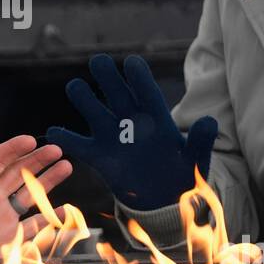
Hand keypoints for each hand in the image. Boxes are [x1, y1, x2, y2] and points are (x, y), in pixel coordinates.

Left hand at [0, 135, 71, 263]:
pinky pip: (33, 227)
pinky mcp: (8, 242)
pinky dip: (49, 218)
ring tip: (66, 166)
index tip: (29, 140)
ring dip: (47, 181)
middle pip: (18, 173)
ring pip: (29, 195)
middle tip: (56, 149)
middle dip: (37, 160)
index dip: (13, 149)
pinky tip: (62, 209)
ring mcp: (1, 221)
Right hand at [46, 54, 217, 210]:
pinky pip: (79, 144)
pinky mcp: (99, 156)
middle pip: (116, 93)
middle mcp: (131, 120)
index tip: (132, 63)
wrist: (165, 202)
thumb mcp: (196, 161)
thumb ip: (200, 141)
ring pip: (94, 111)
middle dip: (108, 77)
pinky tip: (55, 132)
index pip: (146, 92)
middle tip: (99, 62)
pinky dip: (66, 138)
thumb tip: (209, 121)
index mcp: (156, 117)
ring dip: (84, 99)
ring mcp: (113, 136)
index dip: (139, 77)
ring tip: (76, 88)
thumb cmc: (182, 176)